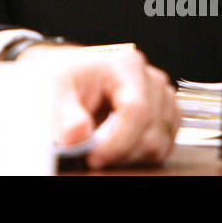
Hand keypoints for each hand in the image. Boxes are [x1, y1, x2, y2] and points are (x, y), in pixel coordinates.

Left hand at [16, 43, 178, 167]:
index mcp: (127, 65)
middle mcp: (151, 79)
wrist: (72, 75)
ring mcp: (162, 98)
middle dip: (119, 151)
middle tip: (90, 154)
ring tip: (101, 147)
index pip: (136, 110)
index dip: (117, 142)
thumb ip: (64, 114)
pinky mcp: (166, 116)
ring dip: (129, 155)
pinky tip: (116, 146)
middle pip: (150, 132)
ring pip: (158, 144)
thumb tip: (78, 134)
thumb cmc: (67, 78)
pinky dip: (139, 154)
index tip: (93, 157)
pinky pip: (163, 147)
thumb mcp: (55, 88)